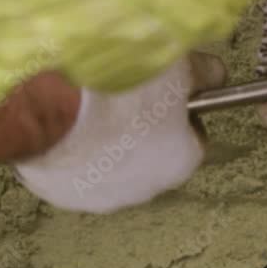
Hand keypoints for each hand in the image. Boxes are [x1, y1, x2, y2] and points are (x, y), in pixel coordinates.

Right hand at [13, 52, 226, 212]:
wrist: (52, 109)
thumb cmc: (119, 89)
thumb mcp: (175, 69)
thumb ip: (203, 75)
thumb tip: (215, 75)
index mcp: (182, 163)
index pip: (193, 140)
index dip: (180, 115)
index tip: (165, 97)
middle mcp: (147, 191)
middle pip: (151, 157)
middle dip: (141, 133)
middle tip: (122, 101)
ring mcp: (104, 198)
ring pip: (111, 170)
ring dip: (104, 147)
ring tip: (86, 112)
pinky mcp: (65, 197)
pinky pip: (73, 175)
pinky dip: (69, 155)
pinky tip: (61, 128)